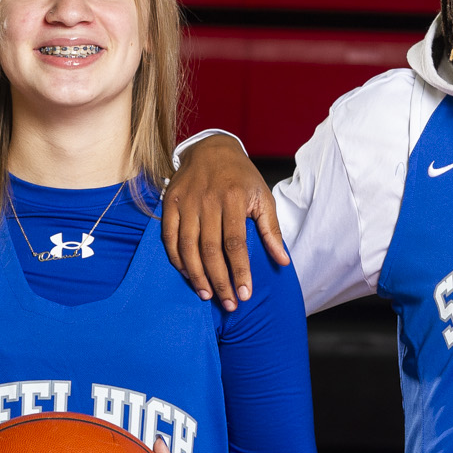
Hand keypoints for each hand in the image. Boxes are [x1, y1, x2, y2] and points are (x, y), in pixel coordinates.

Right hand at [161, 134, 286, 311]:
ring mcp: (186, 202)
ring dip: (197, 275)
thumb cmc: (241, 177)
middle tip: (229, 303)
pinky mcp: (170, 203)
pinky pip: (169, 236)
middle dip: (220, 280)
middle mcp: (207, 200)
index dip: (240, 271)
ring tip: (207, 295)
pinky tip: (187, 274)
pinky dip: (176, 258)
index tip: (245, 294)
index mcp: (233, 199)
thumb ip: (271, 230)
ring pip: (188, 247)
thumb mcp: (263, 197)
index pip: (235, 243)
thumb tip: (283, 261)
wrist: (212, 148)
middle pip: (210, 250)